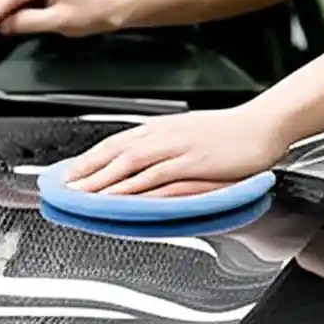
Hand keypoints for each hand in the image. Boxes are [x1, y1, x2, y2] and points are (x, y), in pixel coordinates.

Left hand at [64, 106, 291, 195]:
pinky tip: (120, 199)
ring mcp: (178, 149)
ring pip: (129, 166)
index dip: (86, 160)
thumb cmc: (231, 132)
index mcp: (159, 128)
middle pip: (114, 154)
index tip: (65, 176)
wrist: (264, 123)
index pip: (113, 143)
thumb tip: (141, 163)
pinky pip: (157, 178)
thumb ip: (164, 148)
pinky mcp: (194, 163)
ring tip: (79, 199)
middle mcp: (163, 135)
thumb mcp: (189, 134)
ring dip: (101, 183)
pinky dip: (134, 189)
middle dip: (84, 174)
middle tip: (60, 191)